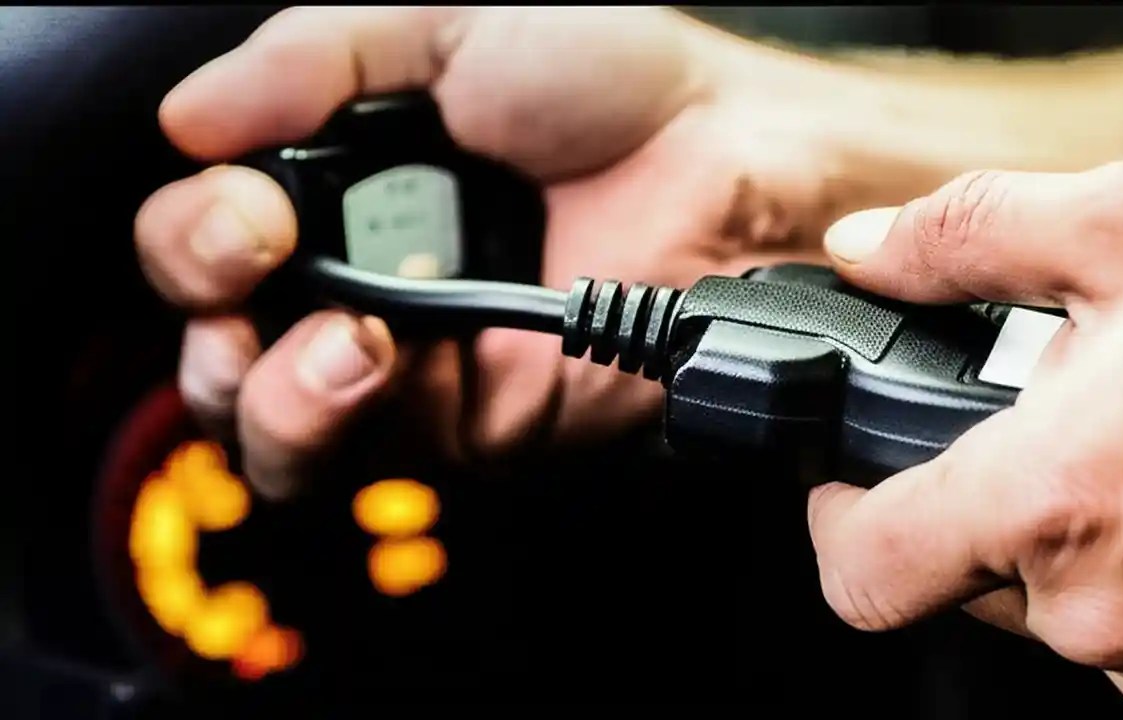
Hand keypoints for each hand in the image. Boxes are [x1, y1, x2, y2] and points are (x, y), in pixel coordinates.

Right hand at [134, 7, 903, 497]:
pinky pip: (374, 450)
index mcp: (346, 192)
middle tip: (254, 258)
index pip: (213, 242)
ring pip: (274, 429)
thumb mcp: (445, 27)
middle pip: (219, 348)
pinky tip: (377, 353)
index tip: (244, 203)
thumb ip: (311, 61)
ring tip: (332, 326)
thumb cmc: (615, 86)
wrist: (731, 162)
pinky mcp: (474, 423)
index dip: (196, 236)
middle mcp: (365, 286)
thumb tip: (188, 120)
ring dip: (265, 389)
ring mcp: (417, 366)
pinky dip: (344, 414)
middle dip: (208, 313)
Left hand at [809, 160, 1122, 715]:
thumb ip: (967, 236)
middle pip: (954, 576)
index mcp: (1055, 498)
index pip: (864, 569)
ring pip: (1045, 608)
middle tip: (1051, 424)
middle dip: (978, 499)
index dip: (836, 518)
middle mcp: (1103, 608)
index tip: (844, 480)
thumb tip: (866, 253)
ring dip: (1063, 536)